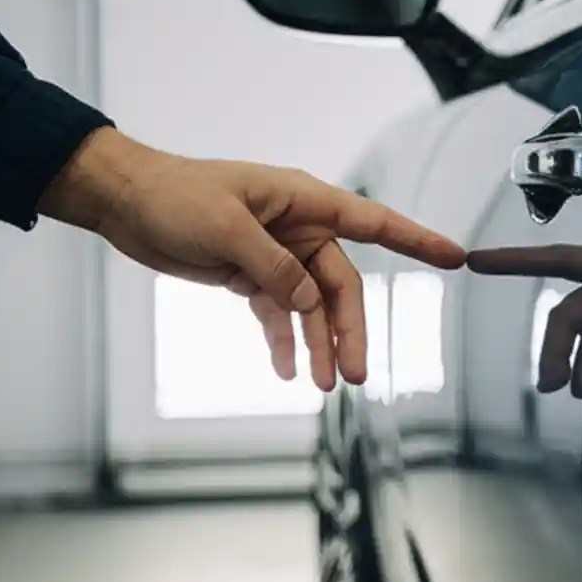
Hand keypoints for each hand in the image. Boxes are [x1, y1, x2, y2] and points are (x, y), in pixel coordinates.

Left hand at [39, 128, 465, 390]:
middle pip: (341, 287)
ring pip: (312, 309)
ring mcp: (277, 256)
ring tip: (321, 385)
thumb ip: (273, 267)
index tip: (456, 257)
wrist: (126, 203)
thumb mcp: (225, 229)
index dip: (417, 241)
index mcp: (303, 203)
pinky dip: (283, 342)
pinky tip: (285, 369)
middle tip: (351, 374)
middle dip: (349, 330)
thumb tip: (309, 303)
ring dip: (317, 345)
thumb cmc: (174, 196)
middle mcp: (298, 230)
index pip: (374, 223)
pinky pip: (279, 316)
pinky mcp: (251, 277)